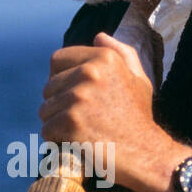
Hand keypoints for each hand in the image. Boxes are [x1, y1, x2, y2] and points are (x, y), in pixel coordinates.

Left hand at [39, 32, 191, 191]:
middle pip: (48, 86)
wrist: (146, 154)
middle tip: (82, 119)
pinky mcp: (70, 122)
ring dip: (57, 123)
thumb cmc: (139, 118)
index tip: (76, 96)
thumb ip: (121, 53)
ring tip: (80, 131)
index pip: (57, 60)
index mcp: (103, 58)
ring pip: (45, 109)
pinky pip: (46, 130)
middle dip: (59, 103)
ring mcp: (78, 97)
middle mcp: (89, 72)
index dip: (62, 79)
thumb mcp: (138, 79)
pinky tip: (75, 143)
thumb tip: (99, 37)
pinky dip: (56, 140)